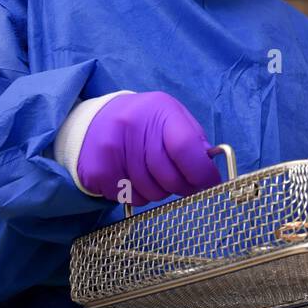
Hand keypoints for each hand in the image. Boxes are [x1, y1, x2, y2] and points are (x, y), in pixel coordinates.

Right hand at [78, 92, 220, 204]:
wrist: (96, 119)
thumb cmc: (145, 121)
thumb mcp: (172, 117)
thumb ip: (194, 139)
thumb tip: (210, 170)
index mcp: (160, 109)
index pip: (186, 147)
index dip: (202, 172)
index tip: (210, 183)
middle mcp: (133, 126)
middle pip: (170, 177)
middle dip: (183, 187)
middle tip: (183, 183)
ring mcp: (112, 148)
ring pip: (151, 193)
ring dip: (159, 192)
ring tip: (153, 175)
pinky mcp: (97, 170)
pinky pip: (130, 198)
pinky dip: (138, 195)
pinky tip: (133, 178)